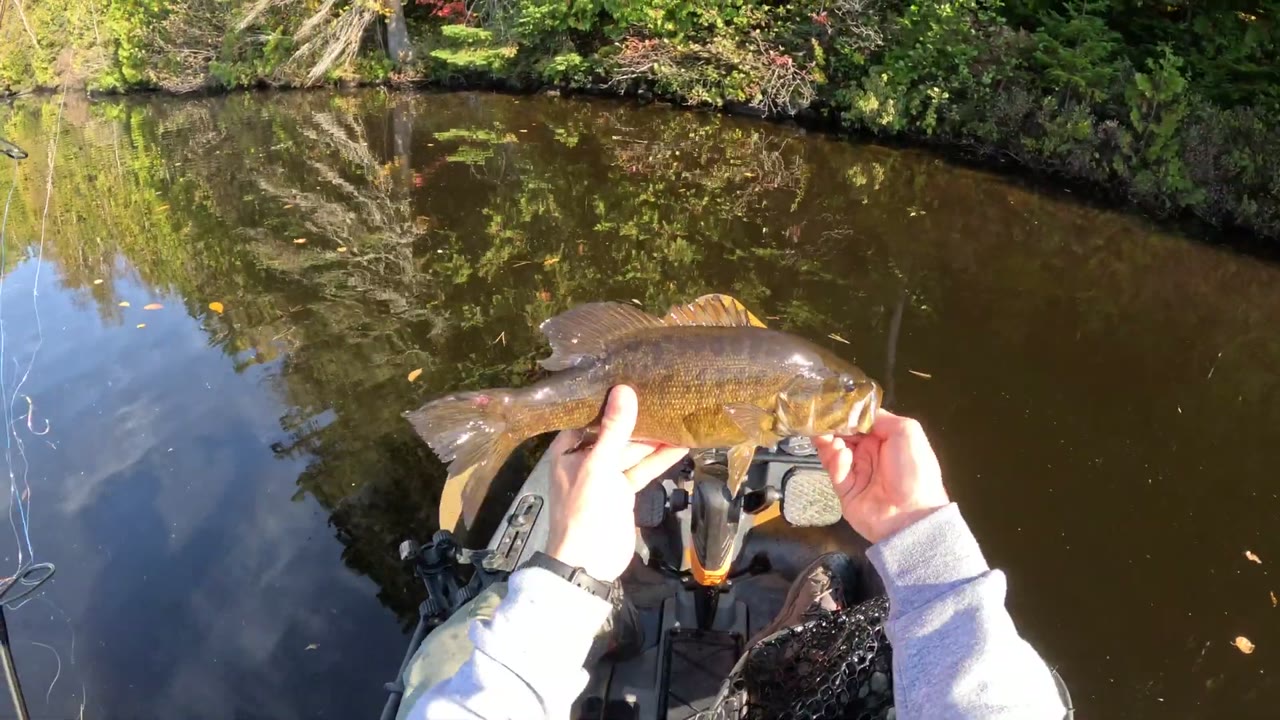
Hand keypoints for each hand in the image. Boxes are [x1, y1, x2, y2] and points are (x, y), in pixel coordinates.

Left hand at [545, 385, 688, 581]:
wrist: (589, 563)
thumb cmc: (584, 510)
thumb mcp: (598, 465)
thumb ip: (614, 430)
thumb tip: (624, 390)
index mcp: (569, 449)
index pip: (590, 416)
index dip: (610, 400)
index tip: (632, 377)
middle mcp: (585, 458)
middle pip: (615, 432)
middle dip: (638, 418)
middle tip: (664, 394)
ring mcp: (605, 476)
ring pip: (632, 451)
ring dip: (653, 438)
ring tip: (678, 415)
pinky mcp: (622, 491)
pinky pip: (641, 469)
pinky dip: (658, 459)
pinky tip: (680, 445)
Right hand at [814, 409, 949, 543]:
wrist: (911, 515)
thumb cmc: (913, 469)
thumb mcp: (908, 431)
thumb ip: (880, 418)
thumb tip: (855, 415)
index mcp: (885, 439)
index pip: (859, 422)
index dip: (846, 415)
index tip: (832, 407)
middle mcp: (869, 454)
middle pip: (843, 435)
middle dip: (832, 427)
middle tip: (822, 422)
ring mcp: (857, 472)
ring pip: (834, 452)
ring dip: (830, 442)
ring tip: (830, 439)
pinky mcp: (845, 490)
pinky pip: (835, 472)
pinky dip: (835, 461)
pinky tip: (841, 456)